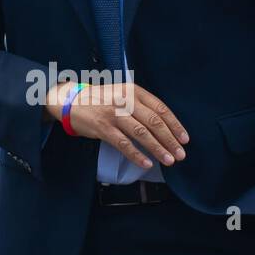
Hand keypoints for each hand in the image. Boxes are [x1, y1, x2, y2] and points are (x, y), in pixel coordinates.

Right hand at [44, 81, 188, 169]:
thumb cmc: (100, 100)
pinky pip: (123, 143)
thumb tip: (164, 126)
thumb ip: (140, 104)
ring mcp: (114, 113)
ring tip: (169, 160)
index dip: (175, 125)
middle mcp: (125, 100)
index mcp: (133, 91)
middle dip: (170, 140)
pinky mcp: (103, 127)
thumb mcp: (121, 93)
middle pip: (154, 122)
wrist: (70, 100)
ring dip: (158, 149)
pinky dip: (136, 155)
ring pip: (141, 133)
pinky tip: (146, 163)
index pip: (160, 108)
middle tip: (181, 154)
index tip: (184, 139)